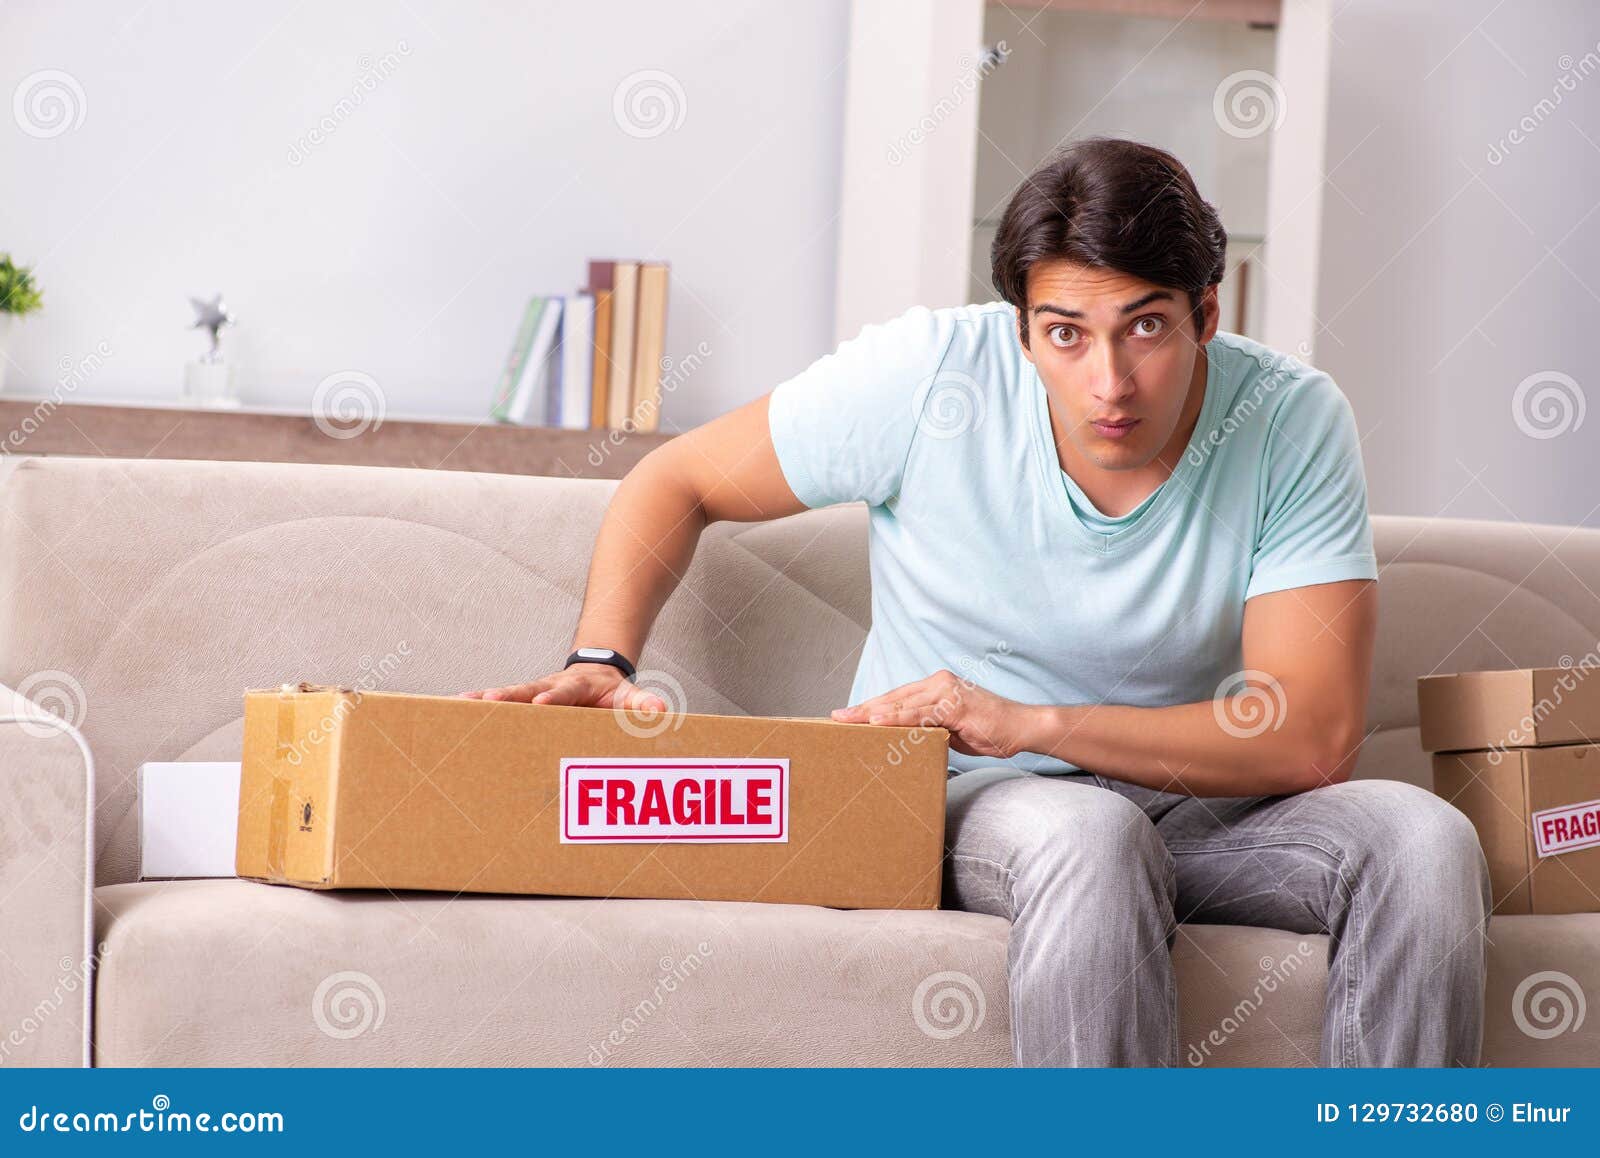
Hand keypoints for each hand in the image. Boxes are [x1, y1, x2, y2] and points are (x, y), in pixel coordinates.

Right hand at [459, 664, 667, 711]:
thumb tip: (660, 710)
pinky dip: (479, 704)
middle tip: (488, 700)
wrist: (600, 676)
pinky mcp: (523, 702)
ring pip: (507, 695)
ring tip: (460, 702)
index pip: (563, 692)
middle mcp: (549, 686)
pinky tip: (456, 706)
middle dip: (507, 696)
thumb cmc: (614, 694)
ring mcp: (534, 692)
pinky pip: (500, 704)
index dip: (552, 698)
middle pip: (526, 690)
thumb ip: (642, 703)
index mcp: (576, 686)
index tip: (540, 703)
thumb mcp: (630, 697)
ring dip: (485, 698)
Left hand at [830, 669, 1030, 758]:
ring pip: (902, 703)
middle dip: (863, 709)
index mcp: (937, 687)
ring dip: (872, 713)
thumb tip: (905, 740)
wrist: (1022, 728)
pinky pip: (920, 714)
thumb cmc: (989, 731)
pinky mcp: (955, 704)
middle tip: (836, 717)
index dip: (871, 707)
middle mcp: (939, 683)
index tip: (847, 715)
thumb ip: (928, 729)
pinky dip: (896, 718)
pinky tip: (876, 722)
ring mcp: (947, 691)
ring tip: (848, 721)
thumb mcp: (951, 731)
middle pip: (893, 697)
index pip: (897, 698)